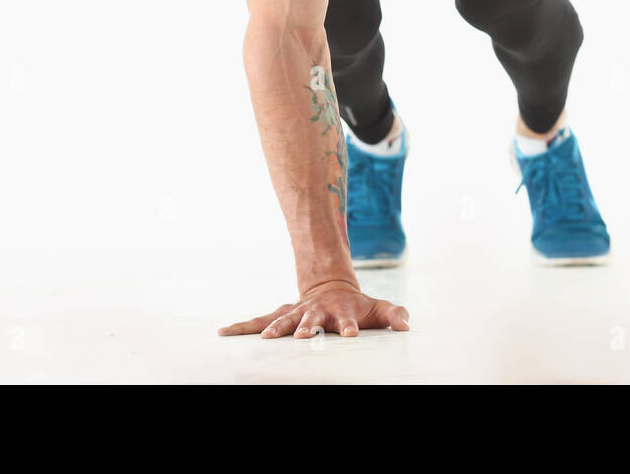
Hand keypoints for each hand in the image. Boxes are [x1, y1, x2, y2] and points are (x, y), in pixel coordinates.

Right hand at [217, 280, 410, 338]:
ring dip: (276, 330)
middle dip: (308, 329)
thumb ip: (394, 315)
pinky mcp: (282, 317)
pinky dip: (241, 327)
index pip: (348, 321)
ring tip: (268, 339)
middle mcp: (316, 313)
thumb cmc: (357, 306)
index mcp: (340, 312)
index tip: (352, 334)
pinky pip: (258, 322)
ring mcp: (297, 314)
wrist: (331, 289)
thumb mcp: (378, 308)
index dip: (351, 327)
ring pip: (284, 322)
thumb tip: (406, 325)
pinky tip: (223, 332)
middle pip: (312, 321)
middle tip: (304, 336)